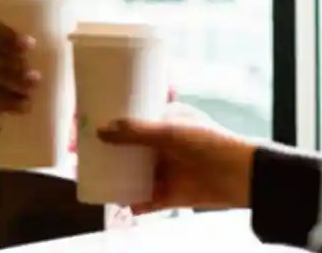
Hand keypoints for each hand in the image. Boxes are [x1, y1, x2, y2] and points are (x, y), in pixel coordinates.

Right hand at [98, 106, 254, 214]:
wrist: (240, 176)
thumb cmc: (211, 144)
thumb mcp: (170, 131)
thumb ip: (136, 133)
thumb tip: (102, 131)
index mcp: (167, 121)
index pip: (133, 117)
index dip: (111, 120)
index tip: (88, 122)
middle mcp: (164, 146)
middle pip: (129, 149)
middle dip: (107, 151)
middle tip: (81, 153)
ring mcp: (167, 170)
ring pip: (135, 175)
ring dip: (117, 178)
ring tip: (93, 179)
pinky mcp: (172, 195)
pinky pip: (147, 200)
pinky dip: (134, 203)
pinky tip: (120, 203)